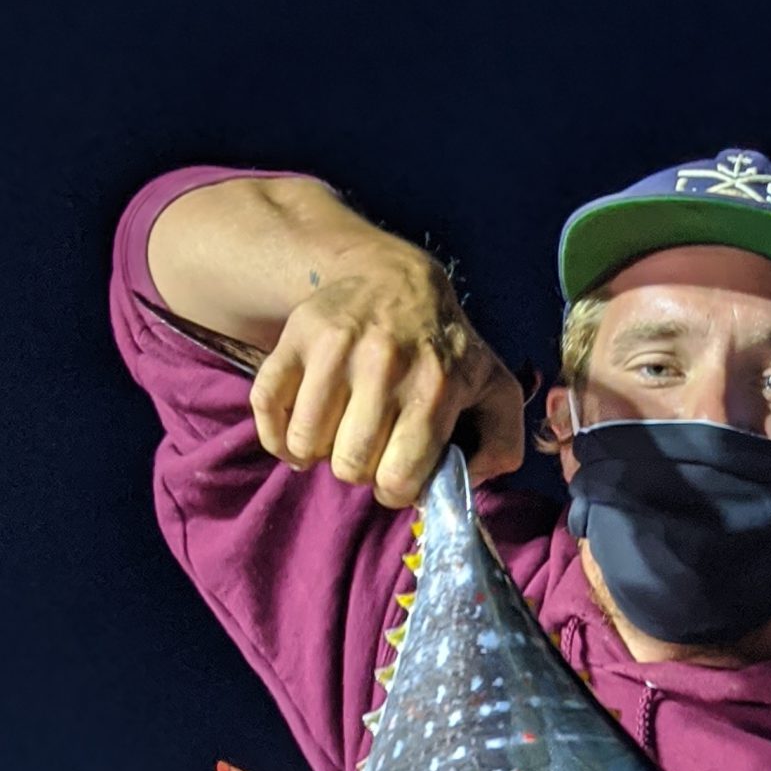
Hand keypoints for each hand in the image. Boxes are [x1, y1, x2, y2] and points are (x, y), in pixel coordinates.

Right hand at [249, 243, 523, 508]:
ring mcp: (335, 349)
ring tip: (338, 436)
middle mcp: (384, 366)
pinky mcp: (297, 336)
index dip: (396, 490)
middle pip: (349, 466)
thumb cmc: (447, 350)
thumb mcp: (496, 390)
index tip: (398, 475)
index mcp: (435, 388)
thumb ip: (502, 445)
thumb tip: (466, 482)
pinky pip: (268, 405)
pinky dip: (276, 435)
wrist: (397, 279)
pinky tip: (298, 436)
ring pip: (306, 442)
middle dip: (360, 472)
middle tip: (370, 450)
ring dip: (319, 453)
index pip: (397, 477)